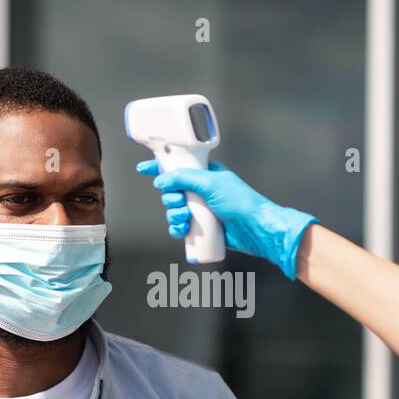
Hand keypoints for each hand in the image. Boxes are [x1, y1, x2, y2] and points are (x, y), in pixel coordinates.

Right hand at [135, 159, 317, 279]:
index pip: (178, 168)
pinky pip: (179, 227)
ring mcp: (201, 209)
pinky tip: (183, 230)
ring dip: (173, 215)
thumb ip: (183, 178)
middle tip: (180, 202)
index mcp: (205, 175)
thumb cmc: (239, 202)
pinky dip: (177, 229)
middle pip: (172, 192)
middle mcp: (202, 191)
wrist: (254, 228)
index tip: (143, 169)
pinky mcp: (200, 227)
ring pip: (174, 211)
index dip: (159, 168)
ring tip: (185, 218)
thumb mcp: (210, 182)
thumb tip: (160, 180)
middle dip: (170, 199)